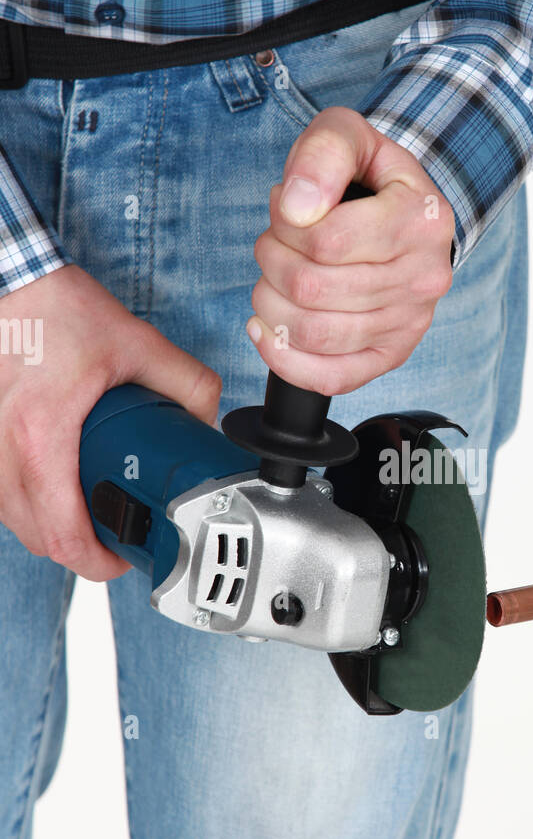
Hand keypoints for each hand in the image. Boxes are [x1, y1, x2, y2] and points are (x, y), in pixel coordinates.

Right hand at [0, 264, 221, 579]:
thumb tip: (206, 416)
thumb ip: (183, 381)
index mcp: (42, 439)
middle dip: (79, 549)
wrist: (5, 276)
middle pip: (37, 539)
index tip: (124, 556)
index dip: (98, 562)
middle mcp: (3, 451)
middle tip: (113, 537)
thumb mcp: (134, 342)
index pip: (64, 535)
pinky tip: (53, 480)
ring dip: (50, 525)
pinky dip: (25, 498)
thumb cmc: (50, 307)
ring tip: (86, 509)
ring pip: (12, 518)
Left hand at [249, 106, 454, 393]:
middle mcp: (425, 278)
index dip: (284, 224)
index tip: (284, 208)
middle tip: (272, 242)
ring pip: (313, 332)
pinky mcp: (391, 356)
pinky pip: (330, 378)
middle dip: (271, 260)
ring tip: (272, 277)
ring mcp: (411, 324)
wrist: (408, 215)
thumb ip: (322, 154)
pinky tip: (267, 328)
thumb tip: (295, 208)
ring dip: (269, 302)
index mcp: (423, 221)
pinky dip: (283, 358)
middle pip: (313, 288)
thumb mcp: (350, 135)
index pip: (326, 240)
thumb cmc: (370, 178)